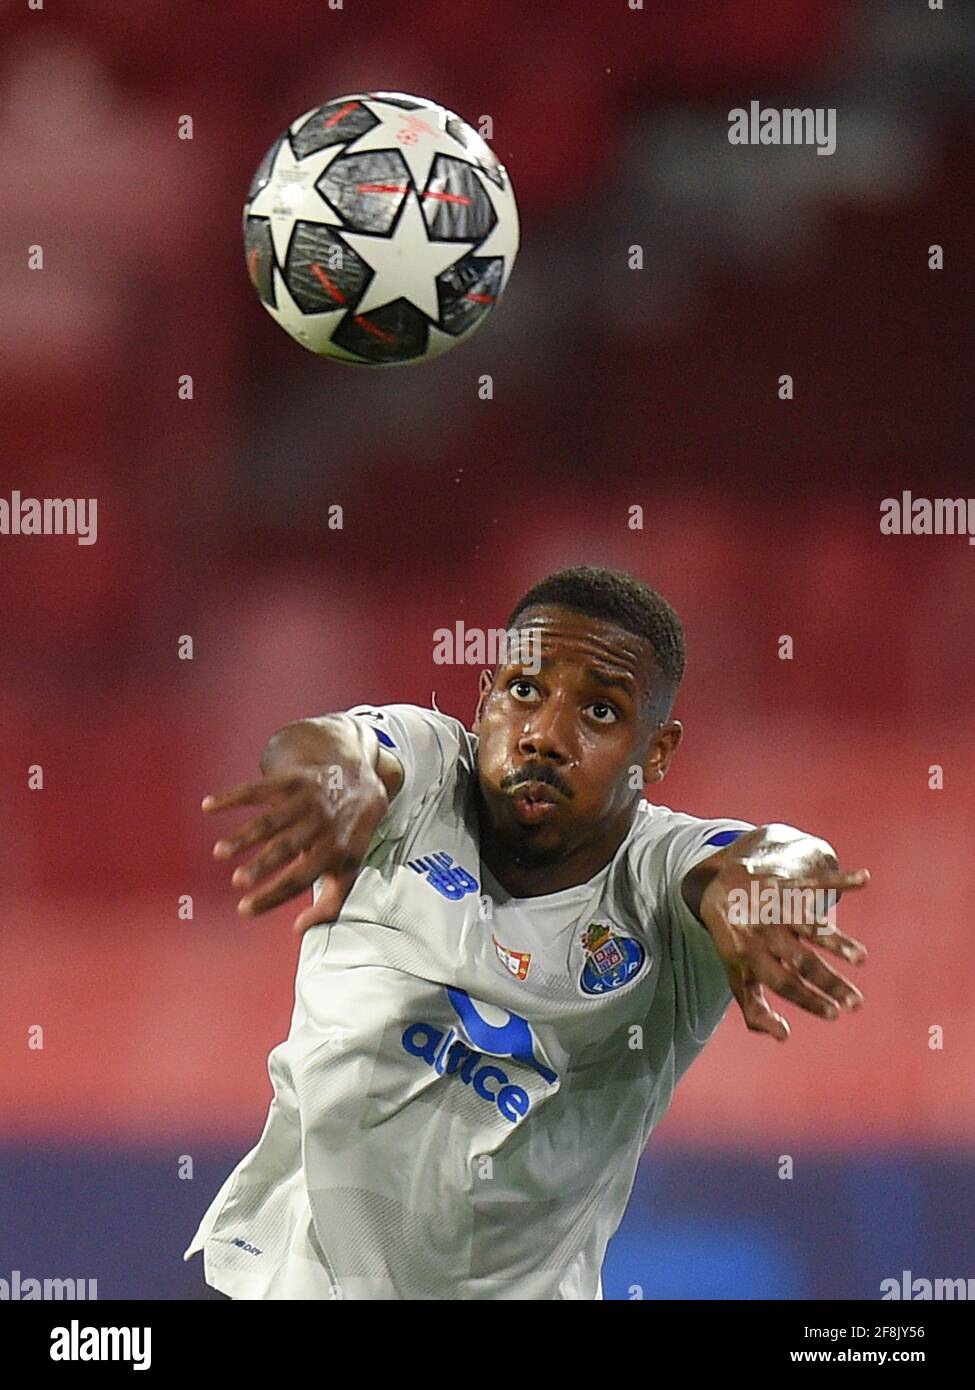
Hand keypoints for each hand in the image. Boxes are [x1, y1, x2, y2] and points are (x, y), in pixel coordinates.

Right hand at [202, 765, 388, 934]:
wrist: (361, 783)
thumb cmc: (348, 836)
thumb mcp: (348, 869)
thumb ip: (329, 903)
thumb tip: (300, 930)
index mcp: (335, 850)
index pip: (301, 878)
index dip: (273, 895)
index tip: (245, 909)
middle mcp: (321, 824)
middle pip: (286, 847)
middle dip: (261, 864)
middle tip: (237, 881)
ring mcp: (306, 800)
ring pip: (271, 820)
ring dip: (244, 835)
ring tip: (220, 852)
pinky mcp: (291, 780)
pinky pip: (258, 789)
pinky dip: (231, 796)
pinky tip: (208, 806)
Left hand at [698, 857, 869, 1041]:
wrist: (718, 887)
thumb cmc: (737, 942)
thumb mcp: (736, 975)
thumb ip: (755, 1010)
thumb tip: (783, 1036)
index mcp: (749, 955)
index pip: (781, 982)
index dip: (807, 999)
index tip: (834, 1014)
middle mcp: (763, 931)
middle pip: (800, 960)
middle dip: (828, 982)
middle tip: (856, 1003)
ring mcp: (777, 907)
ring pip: (810, 925)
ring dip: (836, 941)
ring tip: (861, 958)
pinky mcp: (789, 883)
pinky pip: (815, 882)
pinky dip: (840, 880)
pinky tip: (864, 879)